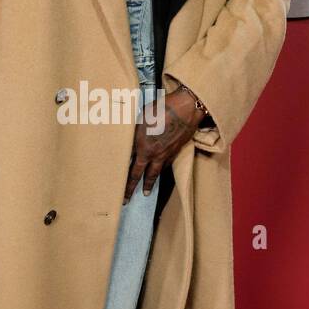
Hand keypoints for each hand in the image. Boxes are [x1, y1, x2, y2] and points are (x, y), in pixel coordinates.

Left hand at [123, 87, 199, 202]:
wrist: (186, 109)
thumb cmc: (161, 109)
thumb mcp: (140, 119)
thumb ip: (133, 132)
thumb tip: (127, 138)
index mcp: (143, 147)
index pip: (132, 169)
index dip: (127, 181)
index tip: (122, 192)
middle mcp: (154, 154)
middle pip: (144, 175)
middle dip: (134, 188)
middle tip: (128, 199)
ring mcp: (167, 154)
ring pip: (157, 171)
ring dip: (150, 182)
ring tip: (146, 191)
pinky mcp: (177, 150)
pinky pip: (167, 163)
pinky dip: (162, 169)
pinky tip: (160, 169)